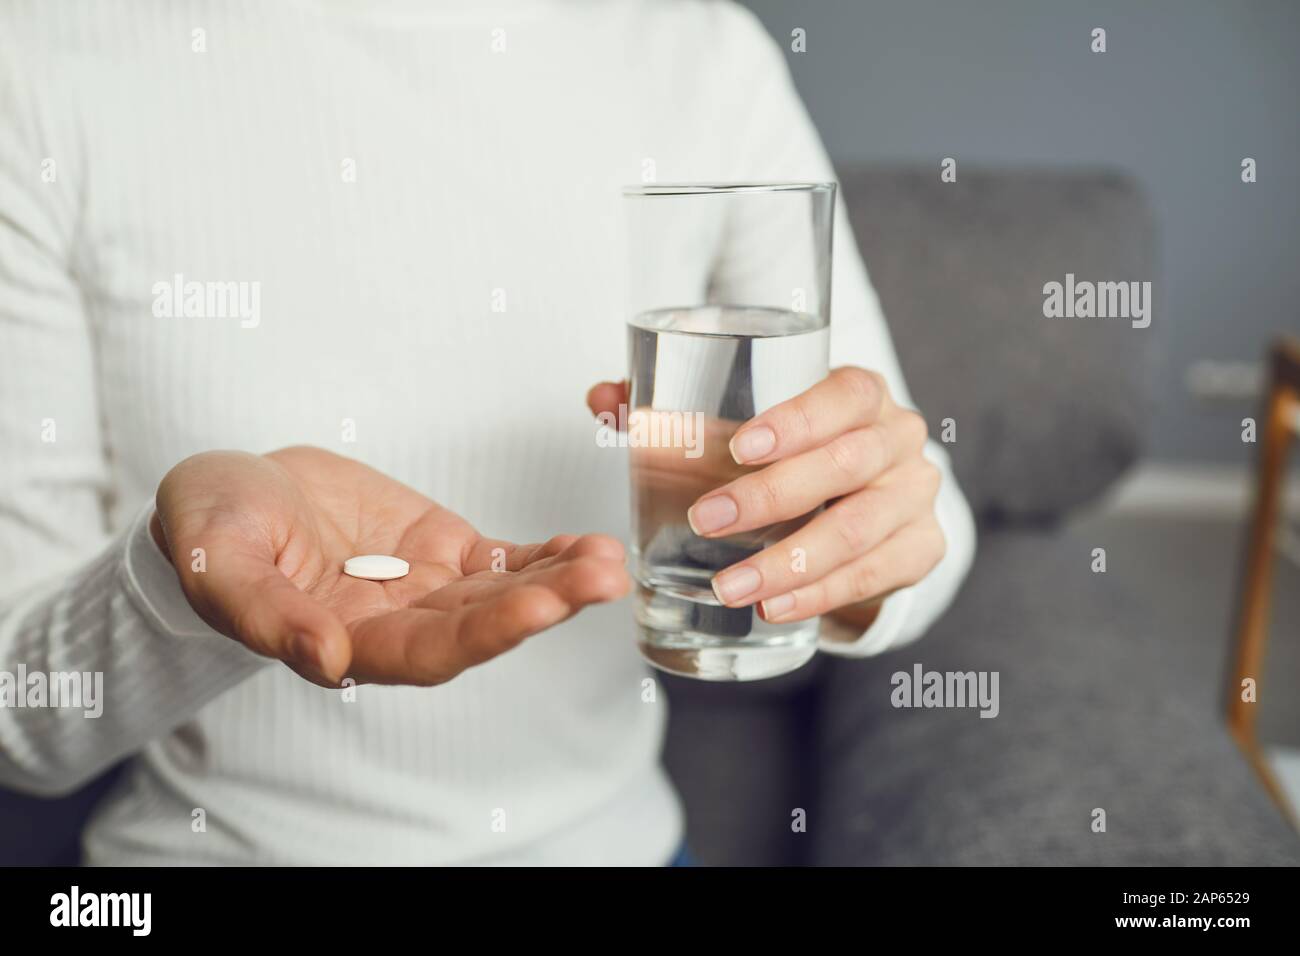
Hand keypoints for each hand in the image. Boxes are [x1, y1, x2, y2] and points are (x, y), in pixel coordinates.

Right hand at [151, 446, 629, 686]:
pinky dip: (547, 555)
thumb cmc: (212, 531)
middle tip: (600, 579)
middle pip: (483, 625)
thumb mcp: (220, 566)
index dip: (484, 634)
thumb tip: (323, 661)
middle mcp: (398, 626)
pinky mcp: (444, 549)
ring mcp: (427, 587)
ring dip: (561, 580)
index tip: (536, 608)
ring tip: (609, 560)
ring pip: (505, 592)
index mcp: (346, 643)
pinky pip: (506, 560)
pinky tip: (589, 547)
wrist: (233, 491)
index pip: (427, 653)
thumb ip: (266, 615)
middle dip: (545, 604)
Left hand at [587, 367, 944, 628]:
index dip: (798, 419)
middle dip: (773, 497)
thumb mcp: (748, 423)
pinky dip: (820, 595)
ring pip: (859, 530)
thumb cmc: (795, 450)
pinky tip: (773, 607)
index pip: (844, 395)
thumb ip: (674, 408)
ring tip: (729, 586)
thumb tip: (602, 399)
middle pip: (847, 465)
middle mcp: (899, 439)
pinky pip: (874, 576)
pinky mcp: (922, 549)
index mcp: (861, 394)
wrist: (866, 494)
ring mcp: (915, 497)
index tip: (740, 448)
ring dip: (789, 562)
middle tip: (706, 522)